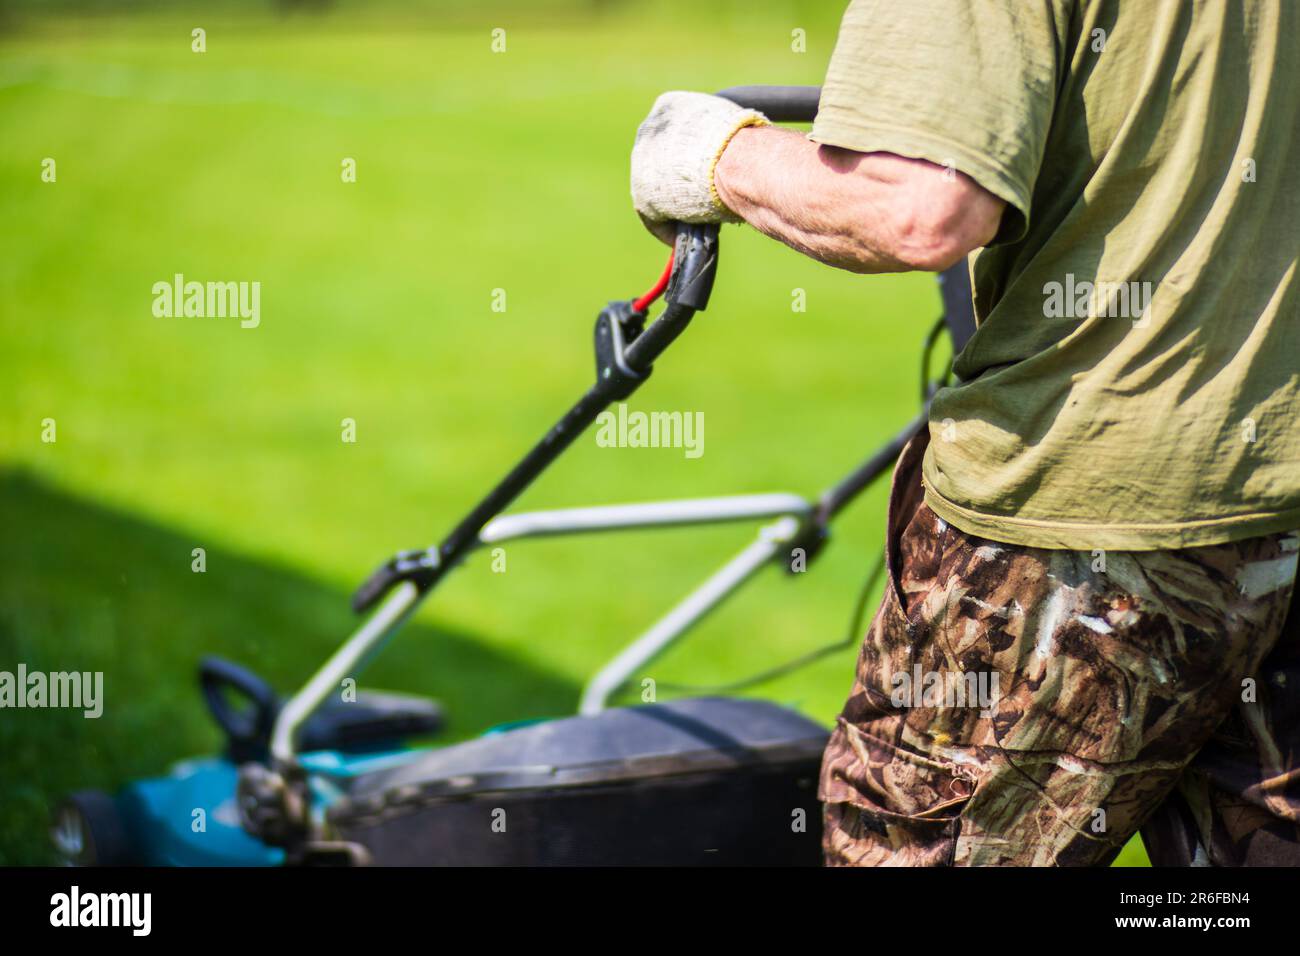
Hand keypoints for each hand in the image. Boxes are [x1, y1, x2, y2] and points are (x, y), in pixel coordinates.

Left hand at [630, 91, 768, 243]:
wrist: (733, 160)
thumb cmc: (744, 142)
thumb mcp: (733, 129)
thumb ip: (725, 139)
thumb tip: (739, 157)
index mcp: (671, 105)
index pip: (675, 134)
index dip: (690, 155)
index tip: (703, 171)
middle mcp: (651, 128)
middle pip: (662, 161)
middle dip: (679, 180)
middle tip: (699, 197)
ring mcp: (642, 161)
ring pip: (657, 188)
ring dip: (674, 205)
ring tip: (695, 219)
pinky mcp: (642, 194)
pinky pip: (654, 215)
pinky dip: (668, 228)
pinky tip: (683, 236)